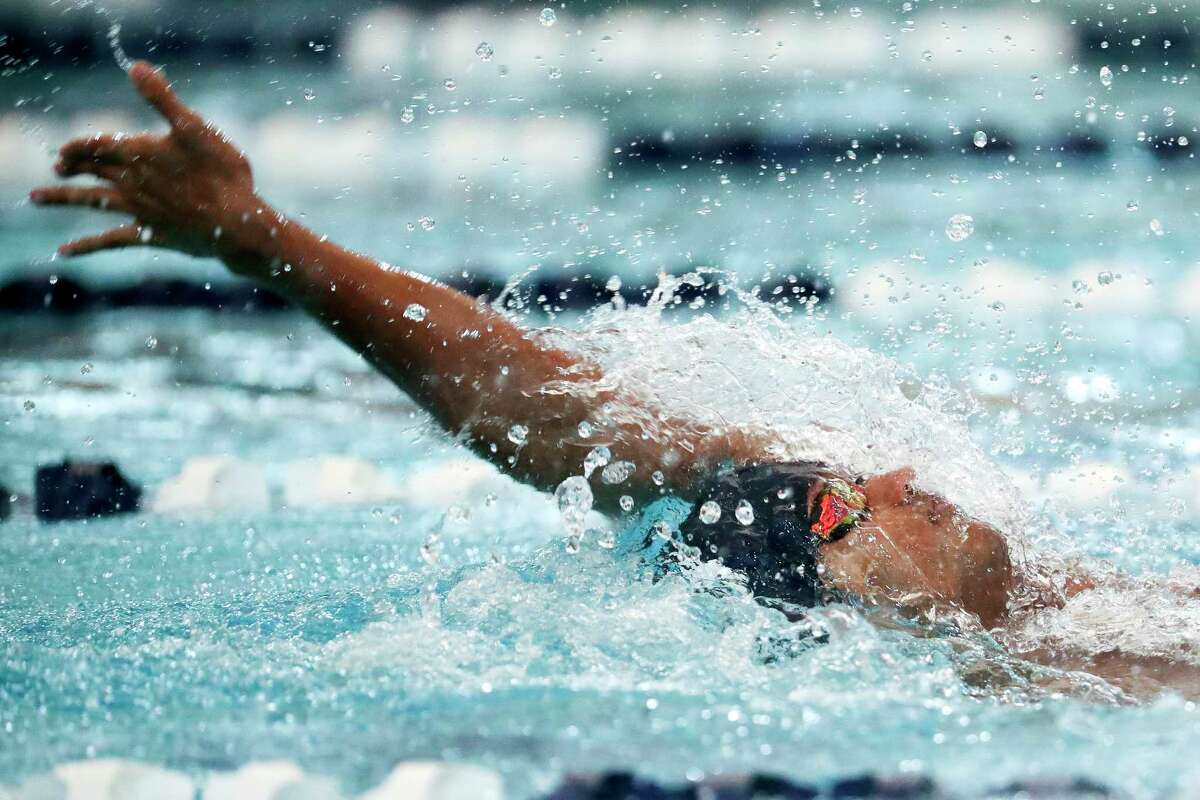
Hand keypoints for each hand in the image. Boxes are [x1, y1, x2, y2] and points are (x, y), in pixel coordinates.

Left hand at [30, 61, 273, 274]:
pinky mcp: (150, 234)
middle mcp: (130, 181)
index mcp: (139, 153)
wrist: (235, 224)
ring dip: (62, 197)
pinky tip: (64, 252)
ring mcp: (137, 210)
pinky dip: (85, 246)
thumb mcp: (195, 128)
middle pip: (91, 170)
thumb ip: (162, 99)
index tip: (65, 148)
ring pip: (90, 200)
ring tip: (37, 198)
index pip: (96, 145)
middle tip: (58, 166)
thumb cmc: (221, 174)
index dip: (78, 145)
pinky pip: (109, 240)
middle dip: (72, 166)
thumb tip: (135, 67)